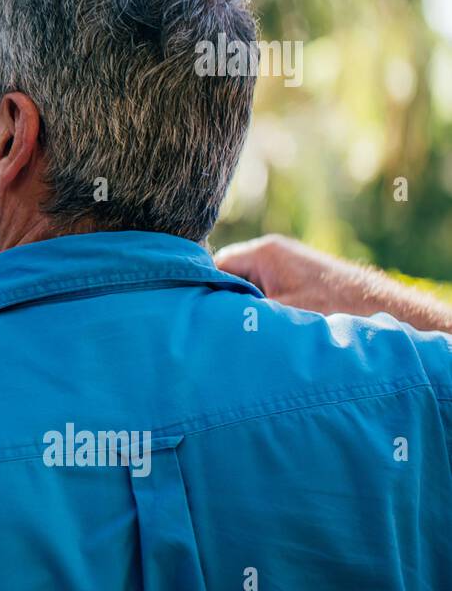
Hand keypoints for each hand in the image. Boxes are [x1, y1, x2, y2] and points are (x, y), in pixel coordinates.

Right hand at [214, 234, 451, 332]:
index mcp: (264, 252)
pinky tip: (266, 337)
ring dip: (246, 314)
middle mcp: (274, 255)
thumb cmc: (339, 312)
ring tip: (244, 338)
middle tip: (216, 334)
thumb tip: (203, 324)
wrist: (394, 318)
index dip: (202, 294)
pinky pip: (267, 299)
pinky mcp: (300, 285)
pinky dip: (264, 317)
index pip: (213, 267)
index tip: (194, 321)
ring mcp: (288, 269)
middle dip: (224, 306)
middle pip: (228, 279)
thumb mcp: (281, 316)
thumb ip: (241, 313)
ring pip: (248, 292)